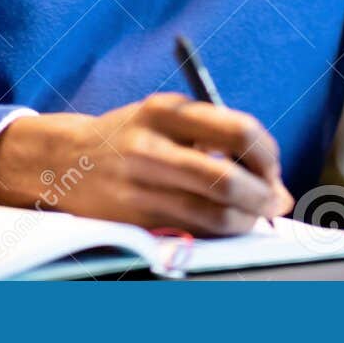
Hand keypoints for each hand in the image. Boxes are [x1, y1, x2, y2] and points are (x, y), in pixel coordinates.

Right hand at [0, 93, 294, 235]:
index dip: (267, 155)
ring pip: (214, 213)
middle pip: (227, 179)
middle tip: (274, 200)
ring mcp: (141, 185)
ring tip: (254, 215)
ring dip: (246, 219)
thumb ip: (220, 139)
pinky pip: (194, 230)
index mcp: (166, 110)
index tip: (273, 167)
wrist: (66, 160)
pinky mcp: (135, 218)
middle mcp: (152, 146)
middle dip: (263, 196)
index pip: (238, 131)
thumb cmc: (132, 137)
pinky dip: (221, 231)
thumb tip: (277, 186)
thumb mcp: (167, 117)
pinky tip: (225, 222)